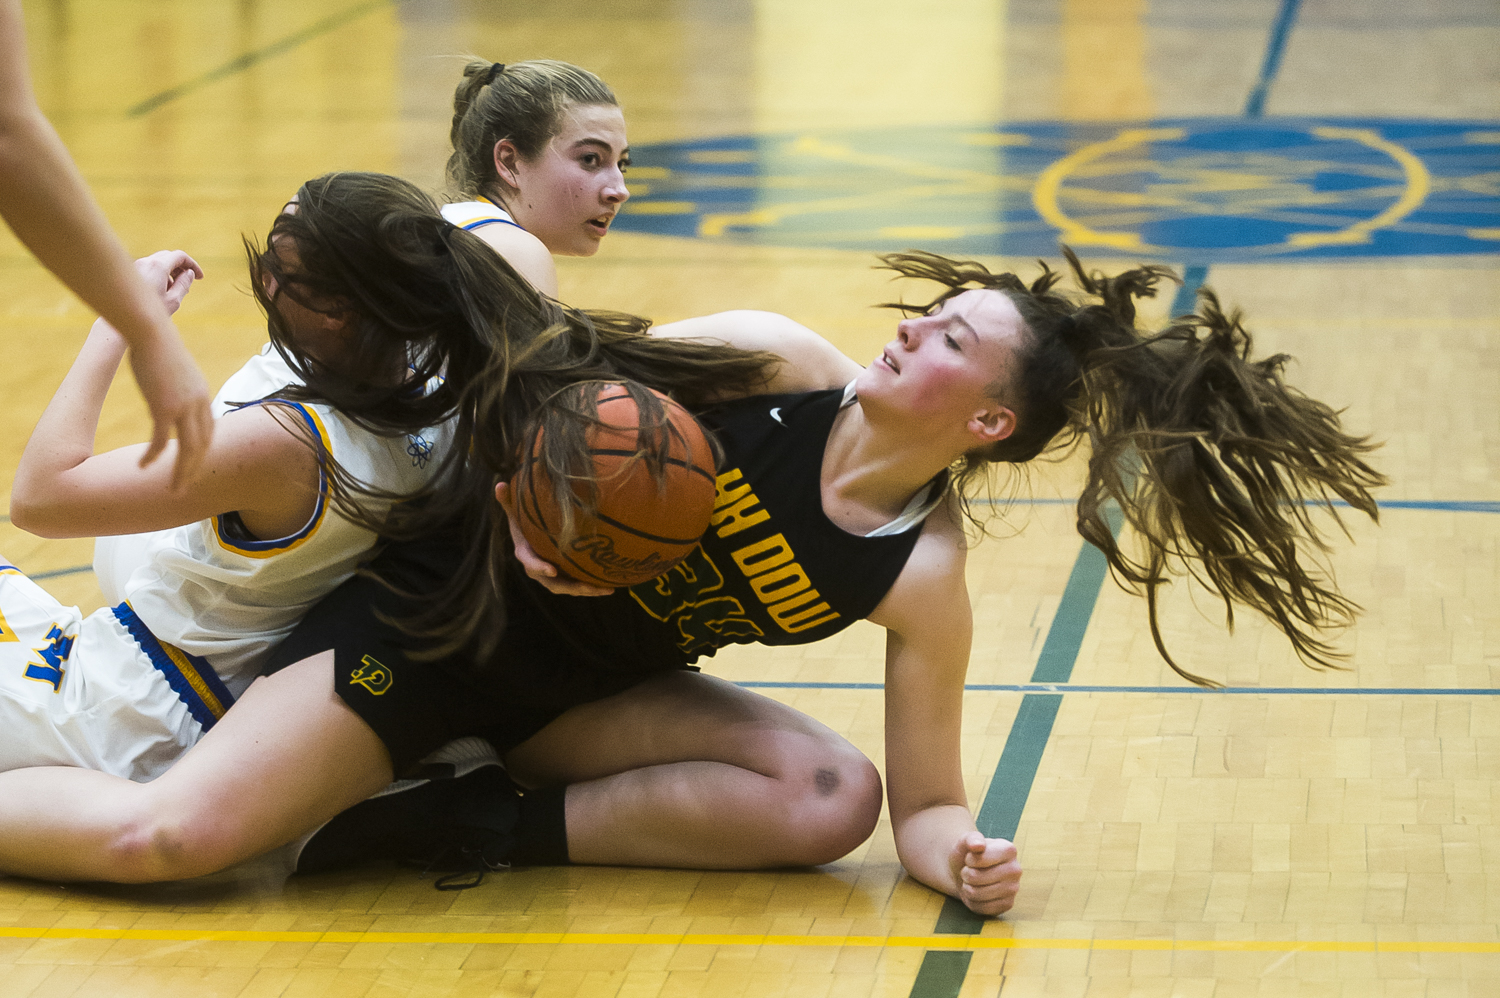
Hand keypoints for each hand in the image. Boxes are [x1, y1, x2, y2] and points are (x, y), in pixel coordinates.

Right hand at [125, 251, 210, 487]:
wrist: (151, 332)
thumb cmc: (158, 347)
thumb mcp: (176, 371)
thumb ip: (179, 387)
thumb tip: (172, 392)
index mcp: (203, 395)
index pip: (209, 431)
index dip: (202, 451)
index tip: (193, 465)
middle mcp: (199, 404)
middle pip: (202, 445)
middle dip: (194, 469)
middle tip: (185, 487)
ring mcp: (183, 407)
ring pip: (188, 449)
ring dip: (180, 472)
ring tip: (173, 489)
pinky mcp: (164, 407)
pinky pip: (159, 440)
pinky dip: (153, 455)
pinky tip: (144, 466)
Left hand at [133, 250, 202, 314]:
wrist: (121, 318)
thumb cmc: (147, 312)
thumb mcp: (173, 300)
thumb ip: (184, 284)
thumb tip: (189, 273)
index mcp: (158, 266)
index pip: (180, 256)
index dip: (193, 265)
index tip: (200, 277)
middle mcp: (145, 262)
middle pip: (169, 256)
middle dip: (181, 267)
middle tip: (188, 281)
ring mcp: (136, 266)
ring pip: (158, 262)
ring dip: (170, 271)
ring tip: (174, 290)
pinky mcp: (131, 273)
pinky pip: (148, 267)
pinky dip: (159, 274)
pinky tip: (160, 291)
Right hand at [494, 481, 613, 596]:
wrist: (530, 537)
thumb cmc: (523, 522)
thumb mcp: (514, 512)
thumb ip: (508, 501)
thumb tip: (499, 484)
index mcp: (525, 554)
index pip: (530, 563)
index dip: (539, 567)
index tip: (551, 570)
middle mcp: (538, 569)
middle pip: (553, 583)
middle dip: (570, 586)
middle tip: (586, 586)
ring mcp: (552, 576)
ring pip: (568, 588)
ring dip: (586, 590)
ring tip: (605, 591)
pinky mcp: (564, 577)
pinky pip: (577, 586)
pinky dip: (592, 588)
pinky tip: (610, 589)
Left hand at [953, 833, 1020, 915]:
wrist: (968, 873)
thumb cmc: (968, 855)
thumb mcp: (965, 842)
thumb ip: (971, 839)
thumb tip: (978, 846)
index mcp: (1009, 849)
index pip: (979, 859)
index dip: (968, 860)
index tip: (971, 858)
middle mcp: (1016, 870)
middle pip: (975, 877)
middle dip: (966, 874)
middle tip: (970, 871)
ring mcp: (1014, 889)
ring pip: (976, 893)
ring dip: (967, 888)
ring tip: (973, 882)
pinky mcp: (1008, 905)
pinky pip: (981, 908)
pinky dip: (972, 902)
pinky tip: (978, 893)